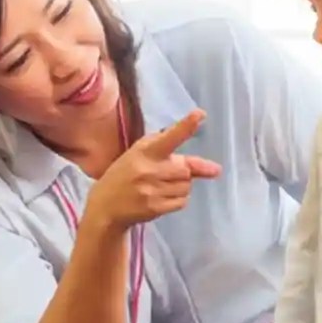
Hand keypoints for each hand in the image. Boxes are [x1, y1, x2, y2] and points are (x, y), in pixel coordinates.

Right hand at [87, 109, 220, 227]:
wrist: (106, 206)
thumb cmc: (126, 174)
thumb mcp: (142, 154)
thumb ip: (176, 157)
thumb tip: (215, 170)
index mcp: (145, 151)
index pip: (169, 137)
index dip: (186, 126)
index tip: (200, 114)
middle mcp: (149, 170)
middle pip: (186, 169)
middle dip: (180, 172)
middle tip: (162, 174)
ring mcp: (151, 190)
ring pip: (186, 187)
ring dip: (179, 186)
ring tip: (158, 186)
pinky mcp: (154, 208)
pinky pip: (182, 202)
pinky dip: (176, 200)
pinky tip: (159, 197)